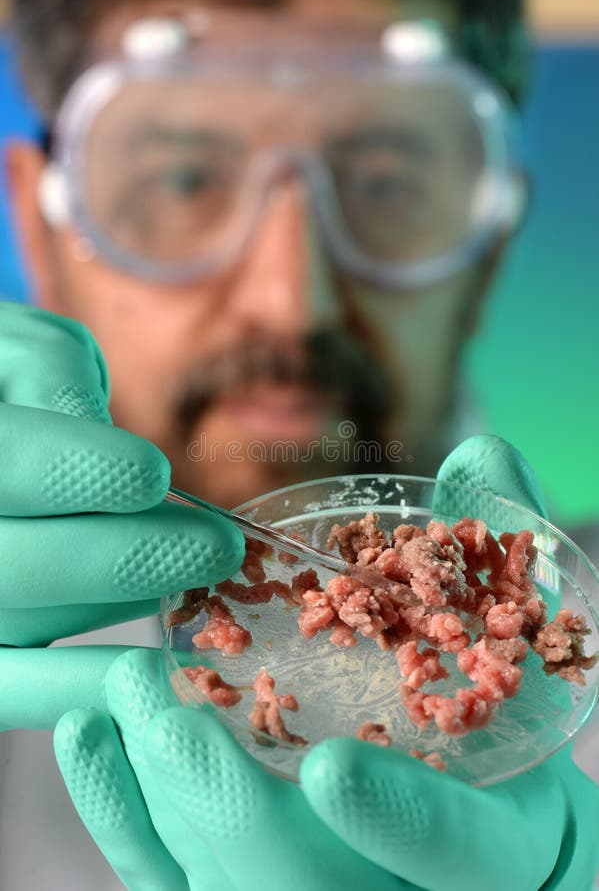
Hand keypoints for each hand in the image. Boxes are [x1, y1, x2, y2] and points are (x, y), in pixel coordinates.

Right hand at [0, 302, 243, 728]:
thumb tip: (131, 473)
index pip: (10, 464)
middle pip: (20, 564)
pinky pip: (8, 681)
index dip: (85, 473)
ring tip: (198, 582)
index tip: (156, 474)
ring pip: (24, 619)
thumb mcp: (24, 349)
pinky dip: (72, 687)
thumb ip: (62, 386)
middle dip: (130, 557)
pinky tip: (146, 671)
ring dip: (120, 606)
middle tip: (219, 547)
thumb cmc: (6, 378)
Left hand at [53, 436, 598, 889]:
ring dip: (163, 796)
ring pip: (225, 882)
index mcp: (496, 844)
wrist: (482, 814)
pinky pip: (174, 875)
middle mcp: (397, 887)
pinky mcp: (246, 880)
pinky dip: (127, 812)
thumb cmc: (498, 724)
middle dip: (228, 802)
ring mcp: (312, 888)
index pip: (461, 856)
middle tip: (164, 711)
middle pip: (302, 882)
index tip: (333, 765)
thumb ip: (493, 554)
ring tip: (116, 700)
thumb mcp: (515, 647)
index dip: (407, 822)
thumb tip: (483, 449)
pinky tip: (90, 735)